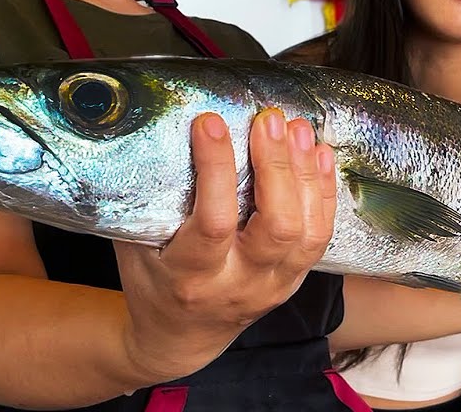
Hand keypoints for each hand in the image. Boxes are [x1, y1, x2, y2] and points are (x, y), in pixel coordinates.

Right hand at [113, 109, 337, 382]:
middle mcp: (239, 284)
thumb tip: (160, 132)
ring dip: (306, 174)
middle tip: (268, 120)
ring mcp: (273, 285)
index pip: (213, 222)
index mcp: (191, 277)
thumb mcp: (135, 247)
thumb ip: (147, 201)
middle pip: (276, 227)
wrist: (179, 339)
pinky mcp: (294, 280)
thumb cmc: (152, 282)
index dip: (216, 169)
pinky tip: (319, 153)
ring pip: (307, 232)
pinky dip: (324, 191)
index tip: (210, 123)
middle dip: (276, 166)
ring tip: (297, 128)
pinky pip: (320, 236)